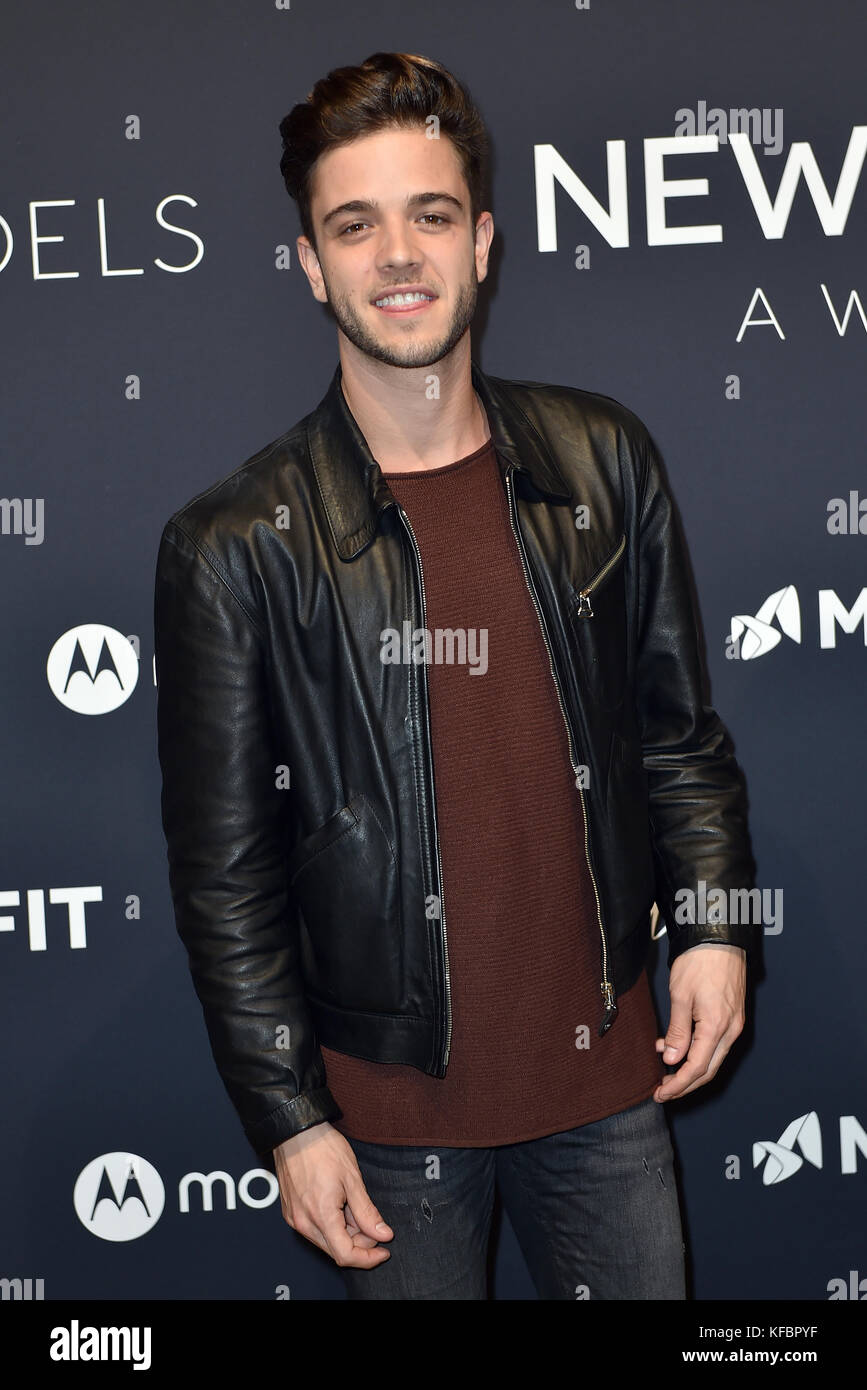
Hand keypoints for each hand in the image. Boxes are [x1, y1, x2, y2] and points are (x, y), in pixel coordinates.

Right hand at [273, 1121, 393, 1267]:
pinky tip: (340, 1206)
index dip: (368, 1258)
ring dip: (346, 1234)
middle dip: (359, 1244)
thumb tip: (383, 1235)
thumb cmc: (323, 1149)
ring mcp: (295, 1218)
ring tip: (355, 1208)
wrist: (296, 1131)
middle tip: (374, 1225)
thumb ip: (367, 1212)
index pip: (346, 1255)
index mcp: (321, 1216)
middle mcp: (304, 1222)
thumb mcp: (353, 1179)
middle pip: (336, 1250)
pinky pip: (314, 1229)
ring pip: (325, 1241)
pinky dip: (331, 1226)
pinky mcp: (291, 1212)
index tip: (383, 1251)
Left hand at [653, 943, 745, 1101]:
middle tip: (663, 1090)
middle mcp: (731, 1030)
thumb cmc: (699, 961)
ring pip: (713, 1057)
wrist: (719, 936)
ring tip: (664, 1065)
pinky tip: (677, 1043)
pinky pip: (716, 1042)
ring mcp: (734, 1023)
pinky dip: (697, 1050)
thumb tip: (672, 1060)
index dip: (678, 1085)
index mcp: (717, 1027)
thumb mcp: (680, 996)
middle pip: (708, 1069)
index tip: (661, 1094)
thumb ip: (678, 1031)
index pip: (697, 1068)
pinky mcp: (733, 1015)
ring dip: (689, 1066)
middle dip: (685, 1083)